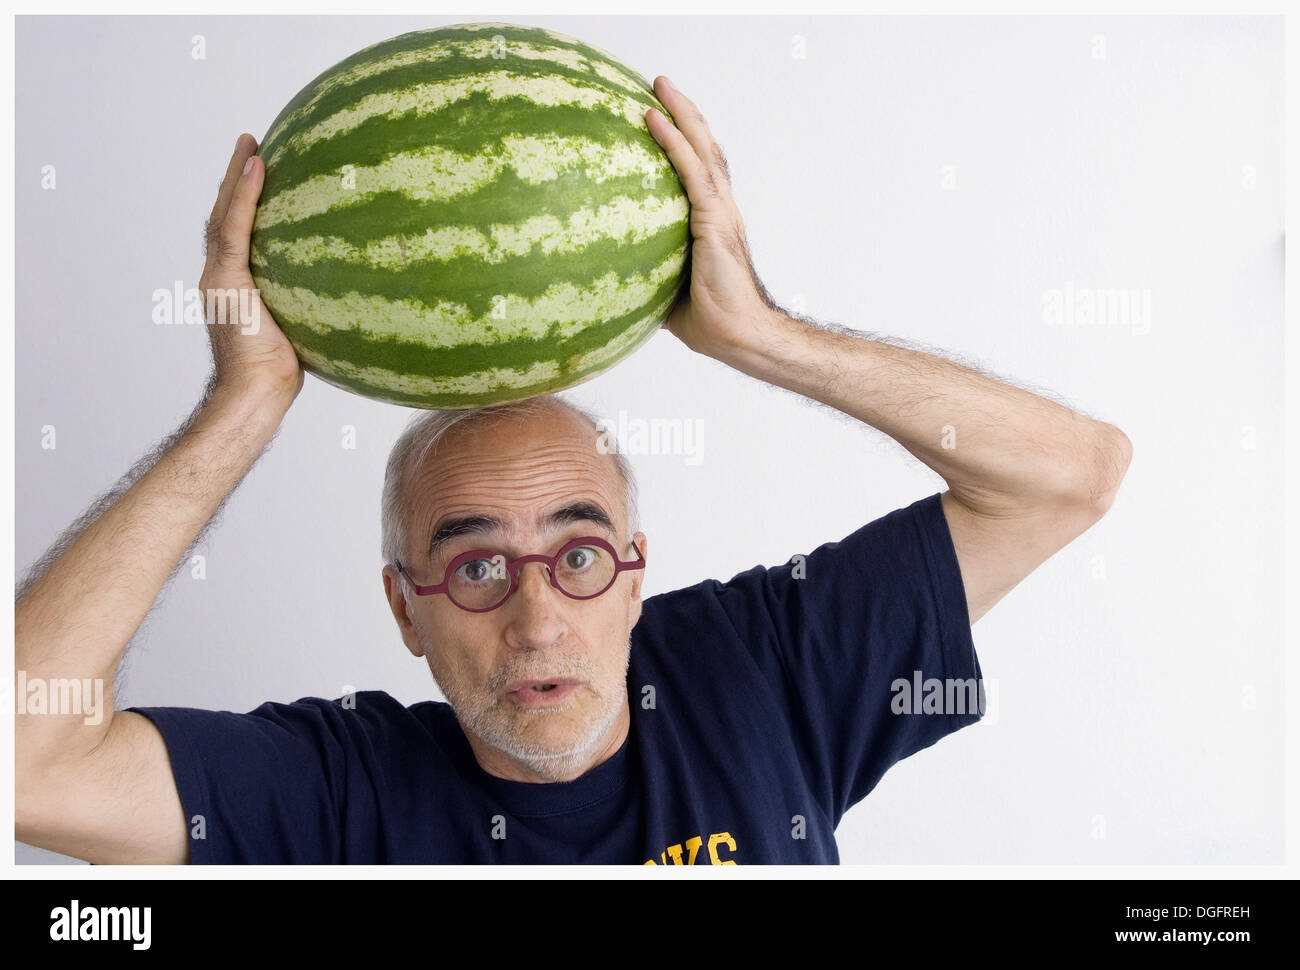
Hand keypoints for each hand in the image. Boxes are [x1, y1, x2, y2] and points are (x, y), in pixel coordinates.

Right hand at [199, 134, 302, 402]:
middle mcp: (222, 276)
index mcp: (238, 286)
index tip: (264, 173)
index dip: (247, 203)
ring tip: (252, 143)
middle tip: (253, 144)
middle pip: (226, 216)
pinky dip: (244, 196)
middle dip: (237, 180)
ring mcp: (219, 278)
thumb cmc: (285, 375)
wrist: (257, 396)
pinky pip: (234, 229)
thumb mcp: (306, 329)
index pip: (239, 235)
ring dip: (237, 176)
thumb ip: (316, 304)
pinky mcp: (226, 281)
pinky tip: (260, 167)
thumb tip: (360, 291)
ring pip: (224, 215)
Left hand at [645, 77, 780, 358]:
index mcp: (714, 222)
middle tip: (659, 85)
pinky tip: (653, 120)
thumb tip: (608, 274)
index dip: (686, 141)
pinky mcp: (715, 221)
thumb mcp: (667, 291)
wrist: (737, 337)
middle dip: (684, 113)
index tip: (664, 117)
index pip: (702, 171)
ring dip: (680, 113)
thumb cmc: (709, 321)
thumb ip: (646, 273)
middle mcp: (722, 209)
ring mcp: (721, 212)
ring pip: (702, 150)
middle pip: (705, 148)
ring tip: (659, 85)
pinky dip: (674, 143)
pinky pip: (692, 173)